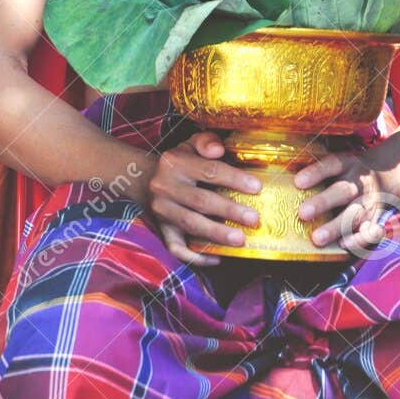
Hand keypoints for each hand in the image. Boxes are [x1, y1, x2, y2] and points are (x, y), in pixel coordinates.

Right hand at [147, 131, 261, 266]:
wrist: (142, 179)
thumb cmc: (177, 162)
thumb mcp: (190, 144)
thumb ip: (206, 141)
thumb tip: (219, 150)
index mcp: (176, 163)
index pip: (209, 171)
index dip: (234, 179)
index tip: (257, 188)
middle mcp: (165, 186)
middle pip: (201, 201)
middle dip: (229, 210)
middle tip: (254, 219)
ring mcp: (162, 210)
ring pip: (191, 224)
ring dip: (217, 233)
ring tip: (240, 240)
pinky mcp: (161, 229)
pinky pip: (176, 247)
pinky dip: (196, 256)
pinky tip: (217, 257)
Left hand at [294, 147, 398, 252]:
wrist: (386, 176)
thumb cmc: (347, 174)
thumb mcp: (338, 163)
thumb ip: (317, 172)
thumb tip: (282, 181)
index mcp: (347, 164)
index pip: (331, 165)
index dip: (315, 173)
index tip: (297, 182)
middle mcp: (359, 183)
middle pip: (342, 191)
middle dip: (323, 203)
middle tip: (303, 213)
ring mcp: (370, 202)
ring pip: (354, 214)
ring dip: (336, 227)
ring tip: (317, 238)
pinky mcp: (377, 219)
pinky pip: (373, 231)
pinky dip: (360, 239)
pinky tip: (343, 244)